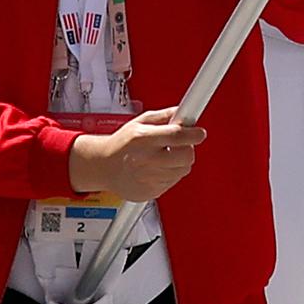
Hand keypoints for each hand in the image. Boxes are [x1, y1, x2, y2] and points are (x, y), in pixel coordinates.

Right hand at [67, 108, 204, 203]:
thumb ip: (164, 116)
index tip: (199, 132)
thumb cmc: (121, 144)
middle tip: (179, 145)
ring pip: (183, 170)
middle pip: (186, 156)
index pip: (177, 136)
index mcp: (143, 139)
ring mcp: (149, 178)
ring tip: (164, 156)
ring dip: (180, 162)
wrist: (103, 168)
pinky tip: (157, 168)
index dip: (194, 134)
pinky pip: (173, 181)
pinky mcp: (152, 191)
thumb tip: (183, 111)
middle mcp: (146, 160)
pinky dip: (171, 174)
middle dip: (188, 148)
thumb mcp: (139, 122)